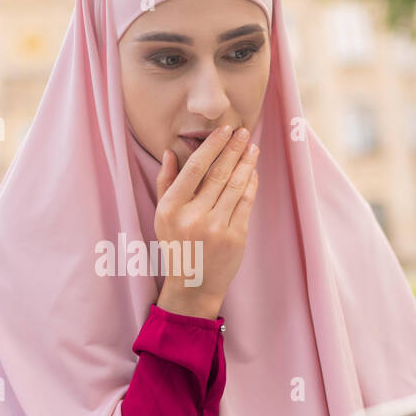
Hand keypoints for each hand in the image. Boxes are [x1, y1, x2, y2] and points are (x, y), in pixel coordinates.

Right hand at [153, 124, 258, 318]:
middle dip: (233, 149)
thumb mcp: (162, 216)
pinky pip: (246, 203)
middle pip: (218, 174)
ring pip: (235, 186)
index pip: (195, 168)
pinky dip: (251, 184)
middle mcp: (193, 217)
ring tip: (252, 147)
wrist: (194, 285)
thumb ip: (165, 182)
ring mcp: (216, 228)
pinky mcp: (235, 237)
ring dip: (246, 163)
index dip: (212, 146)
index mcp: (172, 208)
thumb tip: (171, 152)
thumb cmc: (177, 245)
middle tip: (244, 132)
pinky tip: (253, 171)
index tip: (224, 131)